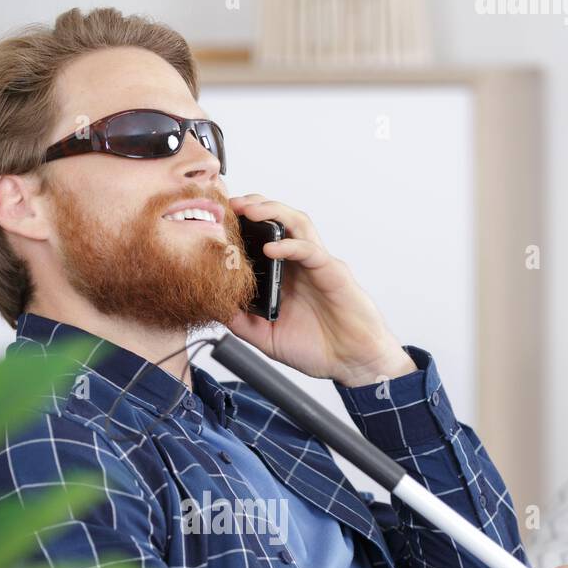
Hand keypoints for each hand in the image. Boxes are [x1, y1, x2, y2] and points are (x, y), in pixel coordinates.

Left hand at [226, 194, 415, 384]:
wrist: (351, 362)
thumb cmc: (317, 348)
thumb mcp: (266, 337)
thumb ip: (242, 322)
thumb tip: (215, 308)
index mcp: (285, 275)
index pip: (263, 236)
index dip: (242, 224)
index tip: (218, 219)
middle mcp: (301, 264)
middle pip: (280, 220)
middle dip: (255, 206)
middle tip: (231, 204)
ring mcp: (318, 265)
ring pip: (298, 224)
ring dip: (273, 212)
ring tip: (249, 211)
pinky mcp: (333, 273)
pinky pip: (311, 251)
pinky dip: (290, 245)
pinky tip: (271, 248)